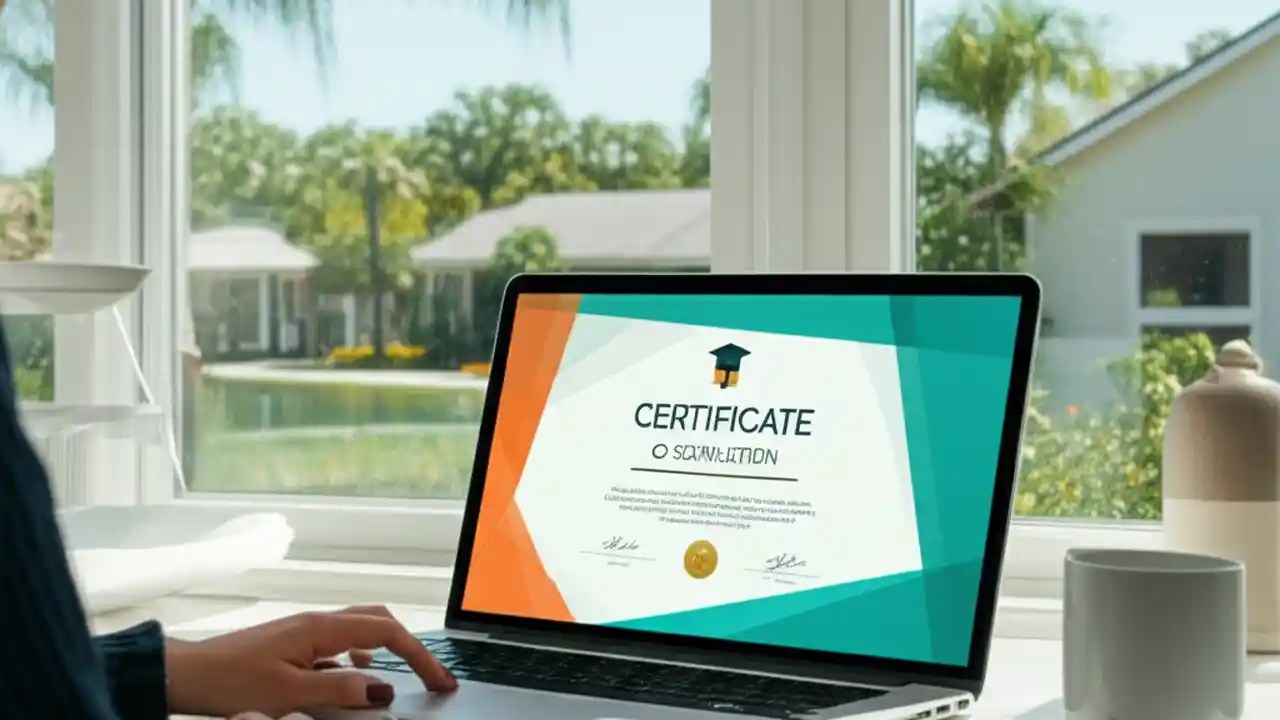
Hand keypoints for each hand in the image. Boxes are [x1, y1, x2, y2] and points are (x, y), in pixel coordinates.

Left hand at [165, 605, 457, 717]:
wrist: (185, 675)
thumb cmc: (229, 681)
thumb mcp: (289, 695)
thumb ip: (339, 691)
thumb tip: (382, 690)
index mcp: (320, 628)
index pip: (387, 633)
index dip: (420, 656)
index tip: (439, 681)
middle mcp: (316, 622)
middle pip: (380, 621)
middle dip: (410, 646)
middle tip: (432, 676)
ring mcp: (304, 631)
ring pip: (360, 630)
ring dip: (386, 650)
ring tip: (401, 679)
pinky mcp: (293, 644)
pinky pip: (339, 644)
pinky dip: (358, 659)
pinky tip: (352, 681)